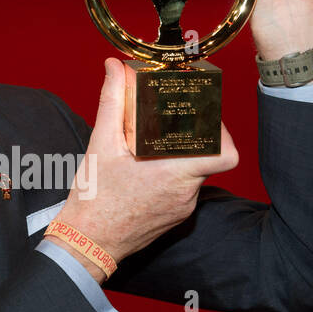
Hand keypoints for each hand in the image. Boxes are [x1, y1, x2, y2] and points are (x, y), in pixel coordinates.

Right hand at [50, 58, 238, 277]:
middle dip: (193, 137)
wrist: (86, 242)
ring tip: (153, 145)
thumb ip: (112, 100)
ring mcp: (182, 209)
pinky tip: (147, 169)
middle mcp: (186, 194)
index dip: (224, 134)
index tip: (205, 118)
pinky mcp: (175, 218)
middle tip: (173, 122)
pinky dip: (171, 175)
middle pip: (208, 158)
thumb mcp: (101, 143)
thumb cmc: (94, 200)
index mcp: (175, 174)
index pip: (226, 155)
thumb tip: (115, 68)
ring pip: (195, 173)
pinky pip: (183, 190)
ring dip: (179, 156)